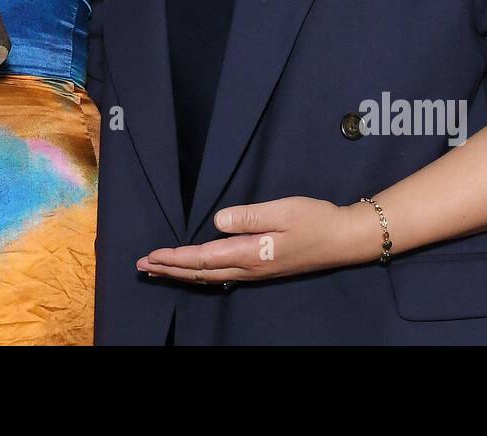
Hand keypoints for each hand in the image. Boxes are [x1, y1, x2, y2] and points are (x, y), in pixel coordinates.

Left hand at [135, 197, 361, 283]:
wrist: (344, 239)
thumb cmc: (315, 219)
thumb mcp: (282, 211)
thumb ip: (249, 216)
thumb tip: (217, 221)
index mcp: (250, 253)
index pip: (202, 258)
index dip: (174, 258)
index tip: (151, 256)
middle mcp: (248, 268)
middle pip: (200, 272)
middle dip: (169, 270)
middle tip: (142, 268)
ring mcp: (256, 272)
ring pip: (210, 276)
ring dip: (182, 273)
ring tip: (160, 270)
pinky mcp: (262, 269)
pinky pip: (222, 275)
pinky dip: (201, 273)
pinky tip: (196, 271)